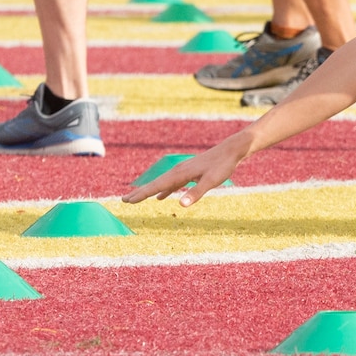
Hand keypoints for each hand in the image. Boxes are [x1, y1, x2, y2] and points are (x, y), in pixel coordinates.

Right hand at [122, 135, 250, 207]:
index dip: (141, 194)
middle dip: (139, 193)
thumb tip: (180, 205)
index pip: (156, 186)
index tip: (127, 201)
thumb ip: (196, 193)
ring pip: (161, 183)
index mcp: (180, 174)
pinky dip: (163, 190)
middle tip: (123, 201)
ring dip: (149, 191)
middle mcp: (178, 171)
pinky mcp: (189, 173)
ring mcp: (183, 171)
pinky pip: (171, 183)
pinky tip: (161, 197)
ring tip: (136, 198)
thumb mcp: (211, 181)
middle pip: (154, 184)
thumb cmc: (222, 166)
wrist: (232, 150)